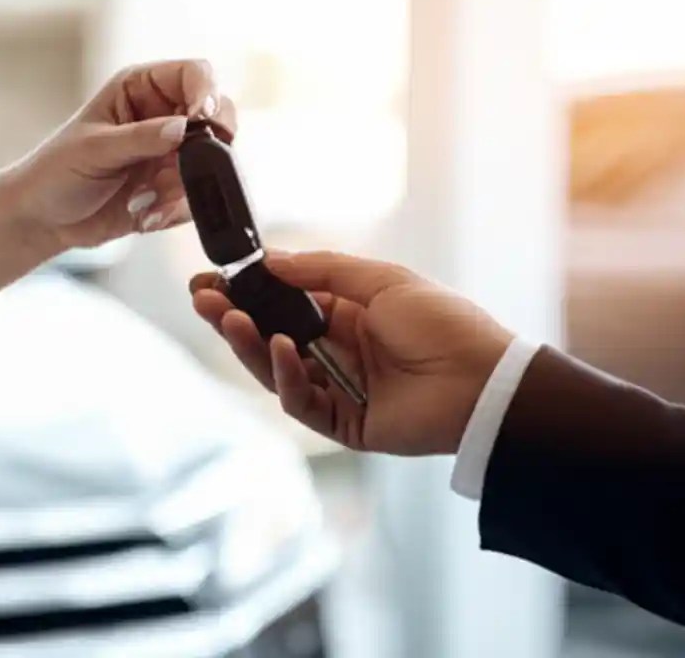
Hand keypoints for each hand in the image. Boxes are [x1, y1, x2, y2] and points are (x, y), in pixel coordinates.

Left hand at [4, 59, 236, 249]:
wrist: (43, 221)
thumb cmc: (55, 173)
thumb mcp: (94, 149)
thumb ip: (141, 138)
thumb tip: (184, 127)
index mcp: (141, 89)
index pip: (195, 74)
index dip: (206, 93)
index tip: (200, 120)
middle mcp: (163, 117)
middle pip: (218, 115)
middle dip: (207, 146)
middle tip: (183, 166)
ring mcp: (171, 155)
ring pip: (212, 163)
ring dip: (182, 186)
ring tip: (142, 199)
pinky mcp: (172, 189)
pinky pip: (196, 198)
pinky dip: (175, 210)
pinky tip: (143, 215)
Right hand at [191, 252, 513, 455]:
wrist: (483, 381)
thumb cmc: (443, 323)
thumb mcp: (381, 279)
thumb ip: (323, 271)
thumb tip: (270, 261)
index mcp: (350, 314)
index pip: (285, 301)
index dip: (249, 291)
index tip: (213, 278)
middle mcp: (340, 352)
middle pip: (271, 335)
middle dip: (234, 316)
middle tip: (202, 299)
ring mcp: (340, 389)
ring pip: (277, 370)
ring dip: (250, 344)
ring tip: (227, 319)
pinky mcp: (344, 424)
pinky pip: (300, 401)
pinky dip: (284, 375)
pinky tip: (280, 346)